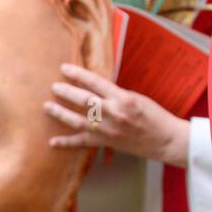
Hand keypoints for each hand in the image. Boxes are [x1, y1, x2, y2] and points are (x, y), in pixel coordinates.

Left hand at [45, 63, 190, 166]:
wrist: (164, 140)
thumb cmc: (154, 115)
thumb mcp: (137, 98)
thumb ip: (115, 94)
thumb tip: (93, 88)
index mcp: (123, 98)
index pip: (95, 82)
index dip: (78, 74)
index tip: (64, 68)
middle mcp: (114, 113)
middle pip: (84, 101)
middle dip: (66, 92)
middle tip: (53, 86)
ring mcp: (108, 130)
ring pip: (78, 121)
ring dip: (61, 113)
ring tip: (47, 107)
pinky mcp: (107, 143)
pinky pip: (83, 143)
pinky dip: (67, 142)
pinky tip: (52, 141)